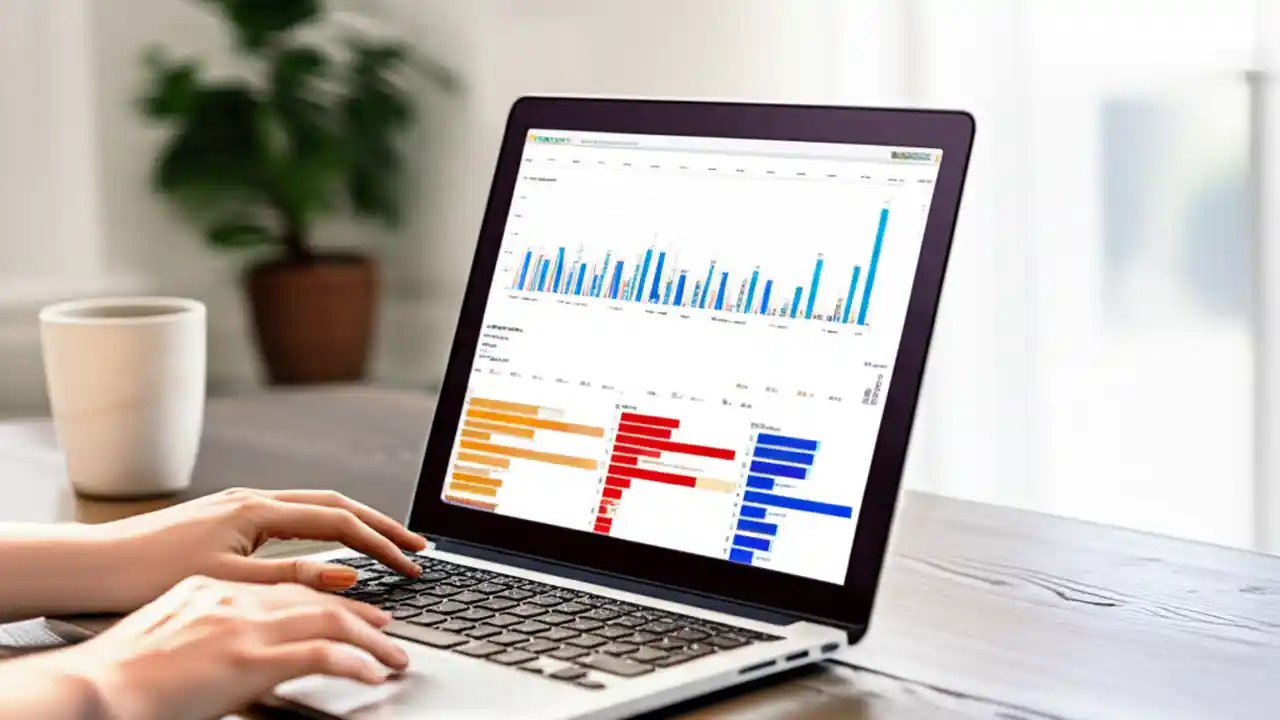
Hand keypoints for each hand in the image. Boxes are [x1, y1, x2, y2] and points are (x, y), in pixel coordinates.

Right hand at [23, 576, 407, 719]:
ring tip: (392, 656)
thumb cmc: (122, 666)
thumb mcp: (177, 625)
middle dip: (361, 608)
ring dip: (370, 639)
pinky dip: (355, 662)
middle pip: (319, 592)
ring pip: (331, 618)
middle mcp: (237, 595)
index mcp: (218, 584)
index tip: (355, 603)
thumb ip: (217, 617)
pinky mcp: (250, 658)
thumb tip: (241, 632)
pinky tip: (373, 674)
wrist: (93, 686)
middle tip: (388, 626)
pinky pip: (322, 653)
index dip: (330, 590)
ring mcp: (246, 624)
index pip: (290, 579)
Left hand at [88, 488, 424, 612]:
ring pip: (317, 506)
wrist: (96, 561)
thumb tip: (345, 576)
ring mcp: (243, 503)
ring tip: (387, 543)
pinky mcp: (231, 515)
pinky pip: (295, 514)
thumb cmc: (150, 571)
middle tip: (418, 546)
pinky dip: (327, 527)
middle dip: (382, 525)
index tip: (410, 565)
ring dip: (357, 523)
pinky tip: (332, 546)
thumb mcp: (229, 583)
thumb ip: (291, 579)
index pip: (340, 522)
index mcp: (259, 510)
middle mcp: (255, 498)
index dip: (381, 544)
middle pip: (338, 504)